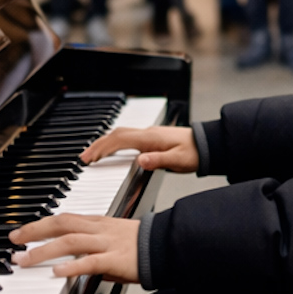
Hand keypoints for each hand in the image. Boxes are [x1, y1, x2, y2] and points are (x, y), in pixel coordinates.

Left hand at [12, 214, 139, 280]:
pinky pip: (90, 262)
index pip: (64, 218)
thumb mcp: (115, 240)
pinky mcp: (115, 260)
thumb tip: (75, 261)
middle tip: (14, 240)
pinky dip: (72, 266)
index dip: (41, 223)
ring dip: (43, 250)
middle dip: (34, 230)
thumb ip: (94, 247)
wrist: (167, 247)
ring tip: (25, 260)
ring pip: (69, 241)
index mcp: (99, 222)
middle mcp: (99, 229)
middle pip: (61, 223)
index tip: (22, 232)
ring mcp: (107, 243)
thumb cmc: (144, 246)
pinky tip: (57, 272)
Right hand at [82, 126, 198, 172]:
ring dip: (105, 142)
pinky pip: (128, 137)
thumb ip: (158, 160)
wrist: (208, 145)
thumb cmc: (195, 153)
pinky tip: (113, 150)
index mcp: (150, 138)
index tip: (88, 157)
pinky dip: (116, 143)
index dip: (101, 148)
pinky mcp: (153, 138)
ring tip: (93, 154)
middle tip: (84, 157)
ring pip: (121, 134)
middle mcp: (147, 133)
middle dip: (98, 144)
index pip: (119, 140)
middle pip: (116, 135)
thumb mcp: (178, 160)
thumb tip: (140, 160)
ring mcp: (149, 134)